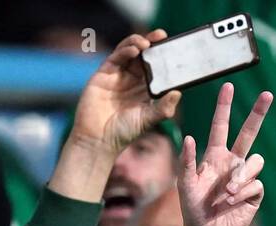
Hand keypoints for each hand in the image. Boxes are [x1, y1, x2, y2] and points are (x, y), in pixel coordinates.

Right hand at [68, 31, 180, 157]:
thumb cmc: (123, 133)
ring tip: (147, 43)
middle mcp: (131, 80)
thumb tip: (178, 93)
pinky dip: (126, 49)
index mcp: (143, 89)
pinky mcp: (103, 74)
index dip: (163, 55)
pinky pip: (116, 57)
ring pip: (129, 51)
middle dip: (152, 43)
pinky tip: (135, 49)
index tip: (173, 46)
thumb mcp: (148, 120)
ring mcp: (117, 76)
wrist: (98, 140)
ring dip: (138, 43)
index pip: (155, 66)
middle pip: (143, 55)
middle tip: (162, 36)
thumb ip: (163, 108)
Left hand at [177, 83, 271, 225]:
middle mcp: (232, 162)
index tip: (228, 85)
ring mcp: (245, 177)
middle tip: (267, 94)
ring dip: (241, 176)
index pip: (221, 127)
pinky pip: (256, 183)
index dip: (224, 108)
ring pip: (255, 161)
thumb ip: (187, 162)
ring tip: (227, 192)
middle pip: (249, 133)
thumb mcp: (185, 185)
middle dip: (258, 114)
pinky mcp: (254, 192)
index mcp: (215, 157)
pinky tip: (233, 201)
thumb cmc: (192, 209)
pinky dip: (244, 191)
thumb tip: (189, 137)